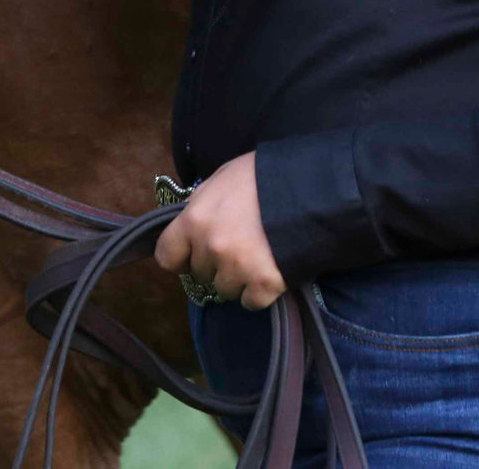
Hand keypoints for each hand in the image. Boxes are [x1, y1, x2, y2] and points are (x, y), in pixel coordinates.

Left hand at [155, 152, 285, 309]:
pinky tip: (269, 271)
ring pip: (224, 290)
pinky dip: (259, 292)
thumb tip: (191, 220)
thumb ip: (202, 204)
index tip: (190, 255)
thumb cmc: (264, 177)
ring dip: (237, 278)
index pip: (166, 255)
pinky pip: (250, 302)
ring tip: (257, 255)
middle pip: (200, 273)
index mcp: (195, 219)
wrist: (311, 189)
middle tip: (238, 245)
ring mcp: (237, 268)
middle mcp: (211, 247)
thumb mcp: (223, 178)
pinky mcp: (264, 284)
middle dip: (214, 263)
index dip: (179, 255)